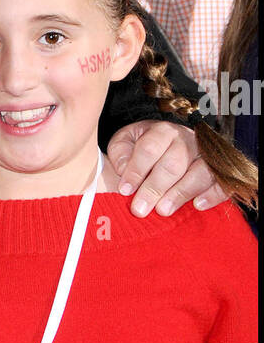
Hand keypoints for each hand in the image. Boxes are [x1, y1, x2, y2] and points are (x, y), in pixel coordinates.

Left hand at [106, 121, 225, 215]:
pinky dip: (213, 194)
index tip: (124, 190)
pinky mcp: (220, 170)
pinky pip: (223, 181)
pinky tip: (198, 205)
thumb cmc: (141, 148)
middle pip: (174, 163)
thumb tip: (122, 169)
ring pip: (200, 171)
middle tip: (140, 209)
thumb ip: (120, 152)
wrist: (166, 148)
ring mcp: (206, 155)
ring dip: (181, 192)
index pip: (150, 148)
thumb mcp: (125, 143)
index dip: (136, 170)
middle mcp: (187, 140)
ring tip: (163, 211)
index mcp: (162, 131)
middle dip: (155, 187)